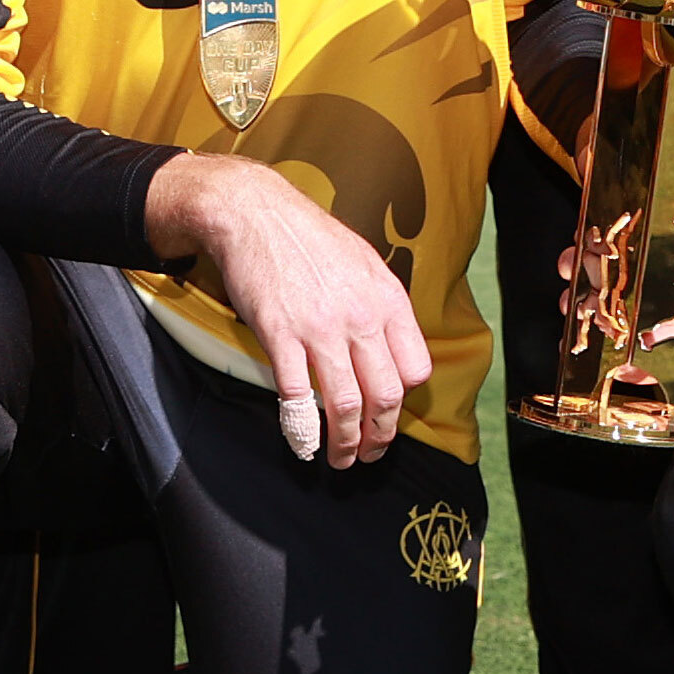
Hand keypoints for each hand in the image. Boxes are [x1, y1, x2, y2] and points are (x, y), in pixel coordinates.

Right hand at [164, 157, 430, 466]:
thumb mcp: (365, 263)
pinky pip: (298, 397)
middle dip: (380, 435)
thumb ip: (381, 307)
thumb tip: (392, 349)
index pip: (416, 369)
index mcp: (388, 300)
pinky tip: (304, 445)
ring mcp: (321, 328)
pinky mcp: (281, 335)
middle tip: (370, 453)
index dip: (405, 401)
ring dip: (346, 443)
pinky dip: (303, 430)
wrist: (256, 213)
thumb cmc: (310, 238)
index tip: (388, 413)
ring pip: (346, 404)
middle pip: (386, 395)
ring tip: (341, 460)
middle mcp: (361, 317)